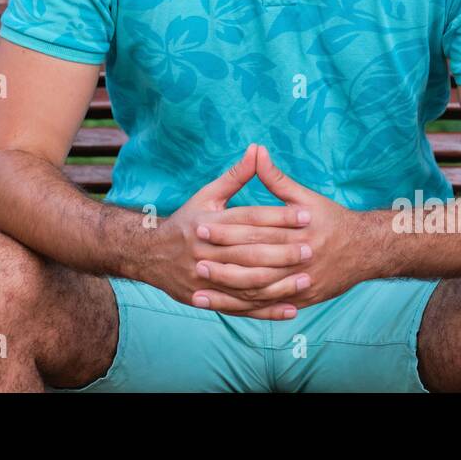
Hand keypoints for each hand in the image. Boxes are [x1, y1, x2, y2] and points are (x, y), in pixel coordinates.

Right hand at [142, 143, 313, 319]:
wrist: (149, 254)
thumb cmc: (186, 220)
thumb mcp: (207, 196)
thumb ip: (236, 176)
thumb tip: (257, 148)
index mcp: (209, 223)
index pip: (249, 219)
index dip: (278, 217)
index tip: (306, 215)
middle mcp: (206, 252)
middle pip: (249, 252)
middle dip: (282, 251)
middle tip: (311, 248)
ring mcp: (206, 279)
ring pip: (247, 284)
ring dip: (279, 284)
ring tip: (306, 279)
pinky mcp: (208, 299)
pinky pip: (242, 308)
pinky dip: (267, 311)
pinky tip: (291, 308)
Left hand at [191, 145, 361, 317]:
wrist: (367, 249)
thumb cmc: (332, 219)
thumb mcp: (305, 197)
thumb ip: (277, 178)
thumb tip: (256, 151)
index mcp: (297, 231)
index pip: (256, 231)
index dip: (228, 231)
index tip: (202, 227)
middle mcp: (300, 259)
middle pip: (256, 264)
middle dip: (224, 265)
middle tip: (195, 262)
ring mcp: (302, 283)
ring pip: (261, 291)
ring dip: (230, 292)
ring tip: (202, 291)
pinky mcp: (304, 299)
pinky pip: (270, 307)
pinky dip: (247, 309)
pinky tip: (225, 308)